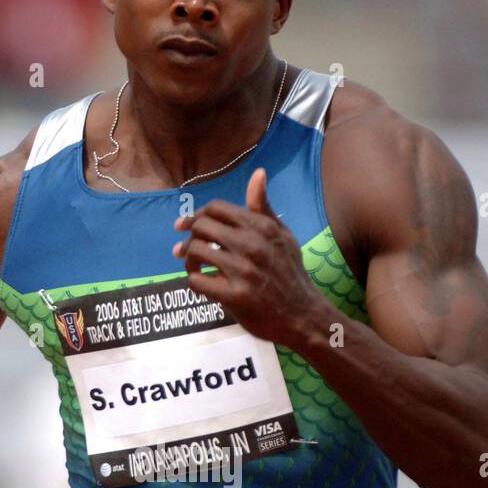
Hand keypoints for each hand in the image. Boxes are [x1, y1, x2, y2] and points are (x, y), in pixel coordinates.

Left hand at [172, 167, 324, 345]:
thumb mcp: (283, 235)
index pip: (216, 208)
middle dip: (188, 238)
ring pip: (196, 252)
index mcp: (262, 227)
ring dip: (188, 261)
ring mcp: (243, 270)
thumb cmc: (291, 274)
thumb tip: (258, 173)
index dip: (195, 215)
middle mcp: (252, 244)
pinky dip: (194, 282)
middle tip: (186, 251)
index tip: (183, 226)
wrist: (303, 315)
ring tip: (194, 269)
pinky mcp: (236, 296)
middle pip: (201, 227)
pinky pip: (198, 281)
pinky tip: (202, 287)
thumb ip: (263, 207)